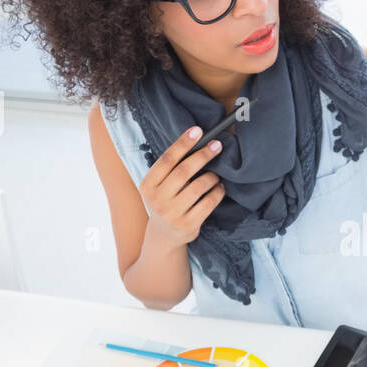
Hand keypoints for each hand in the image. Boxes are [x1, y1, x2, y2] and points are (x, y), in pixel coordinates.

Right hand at [139, 126, 225, 245]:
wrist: (163, 235)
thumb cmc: (165, 201)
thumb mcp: (158, 186)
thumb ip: (171, 168)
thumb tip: (196, 141)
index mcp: (148, 185)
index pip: (167, 159)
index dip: (183, 143)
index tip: (198, 131)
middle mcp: (157, 200)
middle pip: (183, 171)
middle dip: (202, 156)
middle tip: (217, 146)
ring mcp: (172, 214)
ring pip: (198, 187)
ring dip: (211, 177)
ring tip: (216, 174)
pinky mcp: (188, 225)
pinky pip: (208, 203)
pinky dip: (217, 192)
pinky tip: (219, 188)